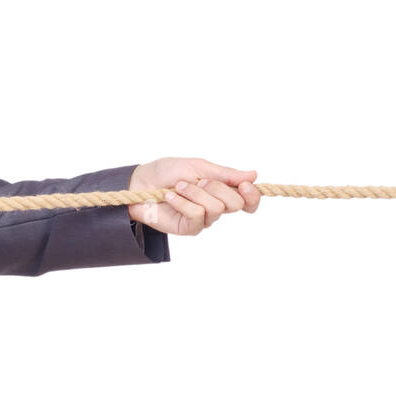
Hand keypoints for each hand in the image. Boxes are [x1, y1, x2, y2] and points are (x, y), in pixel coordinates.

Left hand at [127, 158, 259, 235]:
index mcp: (222, 191)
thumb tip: (254, 174)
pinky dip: (182, 203)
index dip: (252, 195)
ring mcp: (202, 219)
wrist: (141, 182)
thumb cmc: (168, 172)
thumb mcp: (198, 166)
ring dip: (194, 192)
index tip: (244, 185)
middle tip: (196, 181)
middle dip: (215, 188)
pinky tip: (170, 197)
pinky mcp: (189, 228)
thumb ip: (225, 174)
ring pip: (215, 208)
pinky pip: (196, 215)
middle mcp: (216, 207)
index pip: (248, 201)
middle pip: (234, 204)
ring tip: (178, 187)